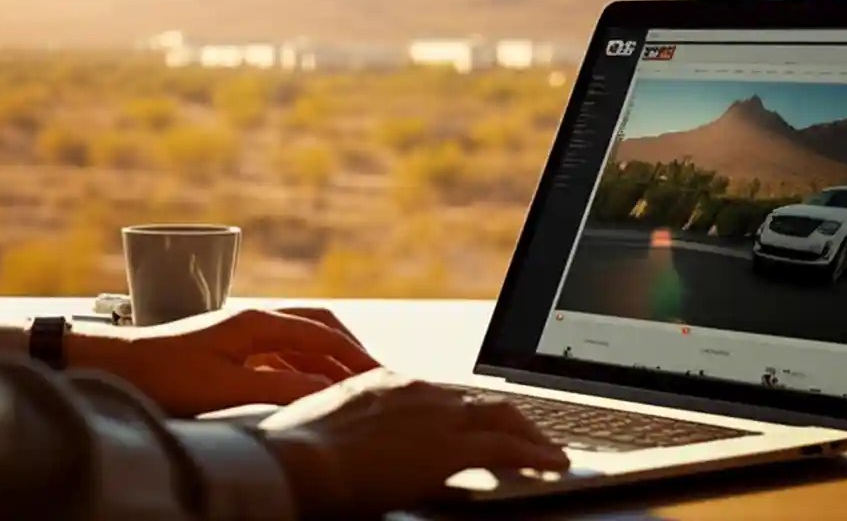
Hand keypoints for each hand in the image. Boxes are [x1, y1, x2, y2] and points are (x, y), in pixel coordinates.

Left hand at [68, 307, 378, 415]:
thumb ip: (279, 387)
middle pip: (319, 328)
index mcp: (258, 322)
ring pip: (303, 343)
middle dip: (351, 351)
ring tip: (355, 386)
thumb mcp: (225, 387)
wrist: (118, 366)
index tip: (383, 377)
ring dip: (330, 361)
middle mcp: (256, 321)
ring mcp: (244, 334)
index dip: (356, 357)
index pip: (323, 336)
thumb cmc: (165, 374)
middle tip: (379, 376)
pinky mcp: (233, 351)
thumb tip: (326, 390)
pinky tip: (314, 390)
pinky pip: (284, 357)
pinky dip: (308, 370)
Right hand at [259, 369, 569, 517]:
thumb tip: (350, 442)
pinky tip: (552, 464)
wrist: (294, 463)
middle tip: (532, 436)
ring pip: (502, 417)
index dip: (468, 411)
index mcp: (386, 383)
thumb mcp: (322, 426)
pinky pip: (507, 448)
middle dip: (511, 418)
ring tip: (548, 452)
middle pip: (479, 400)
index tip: (480, 421)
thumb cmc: (294, 453)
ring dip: (531, 436)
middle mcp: (417, 391)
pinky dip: (536, 454)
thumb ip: (350, 427)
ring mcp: (436, 416)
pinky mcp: (448, 448)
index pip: (443, 395)